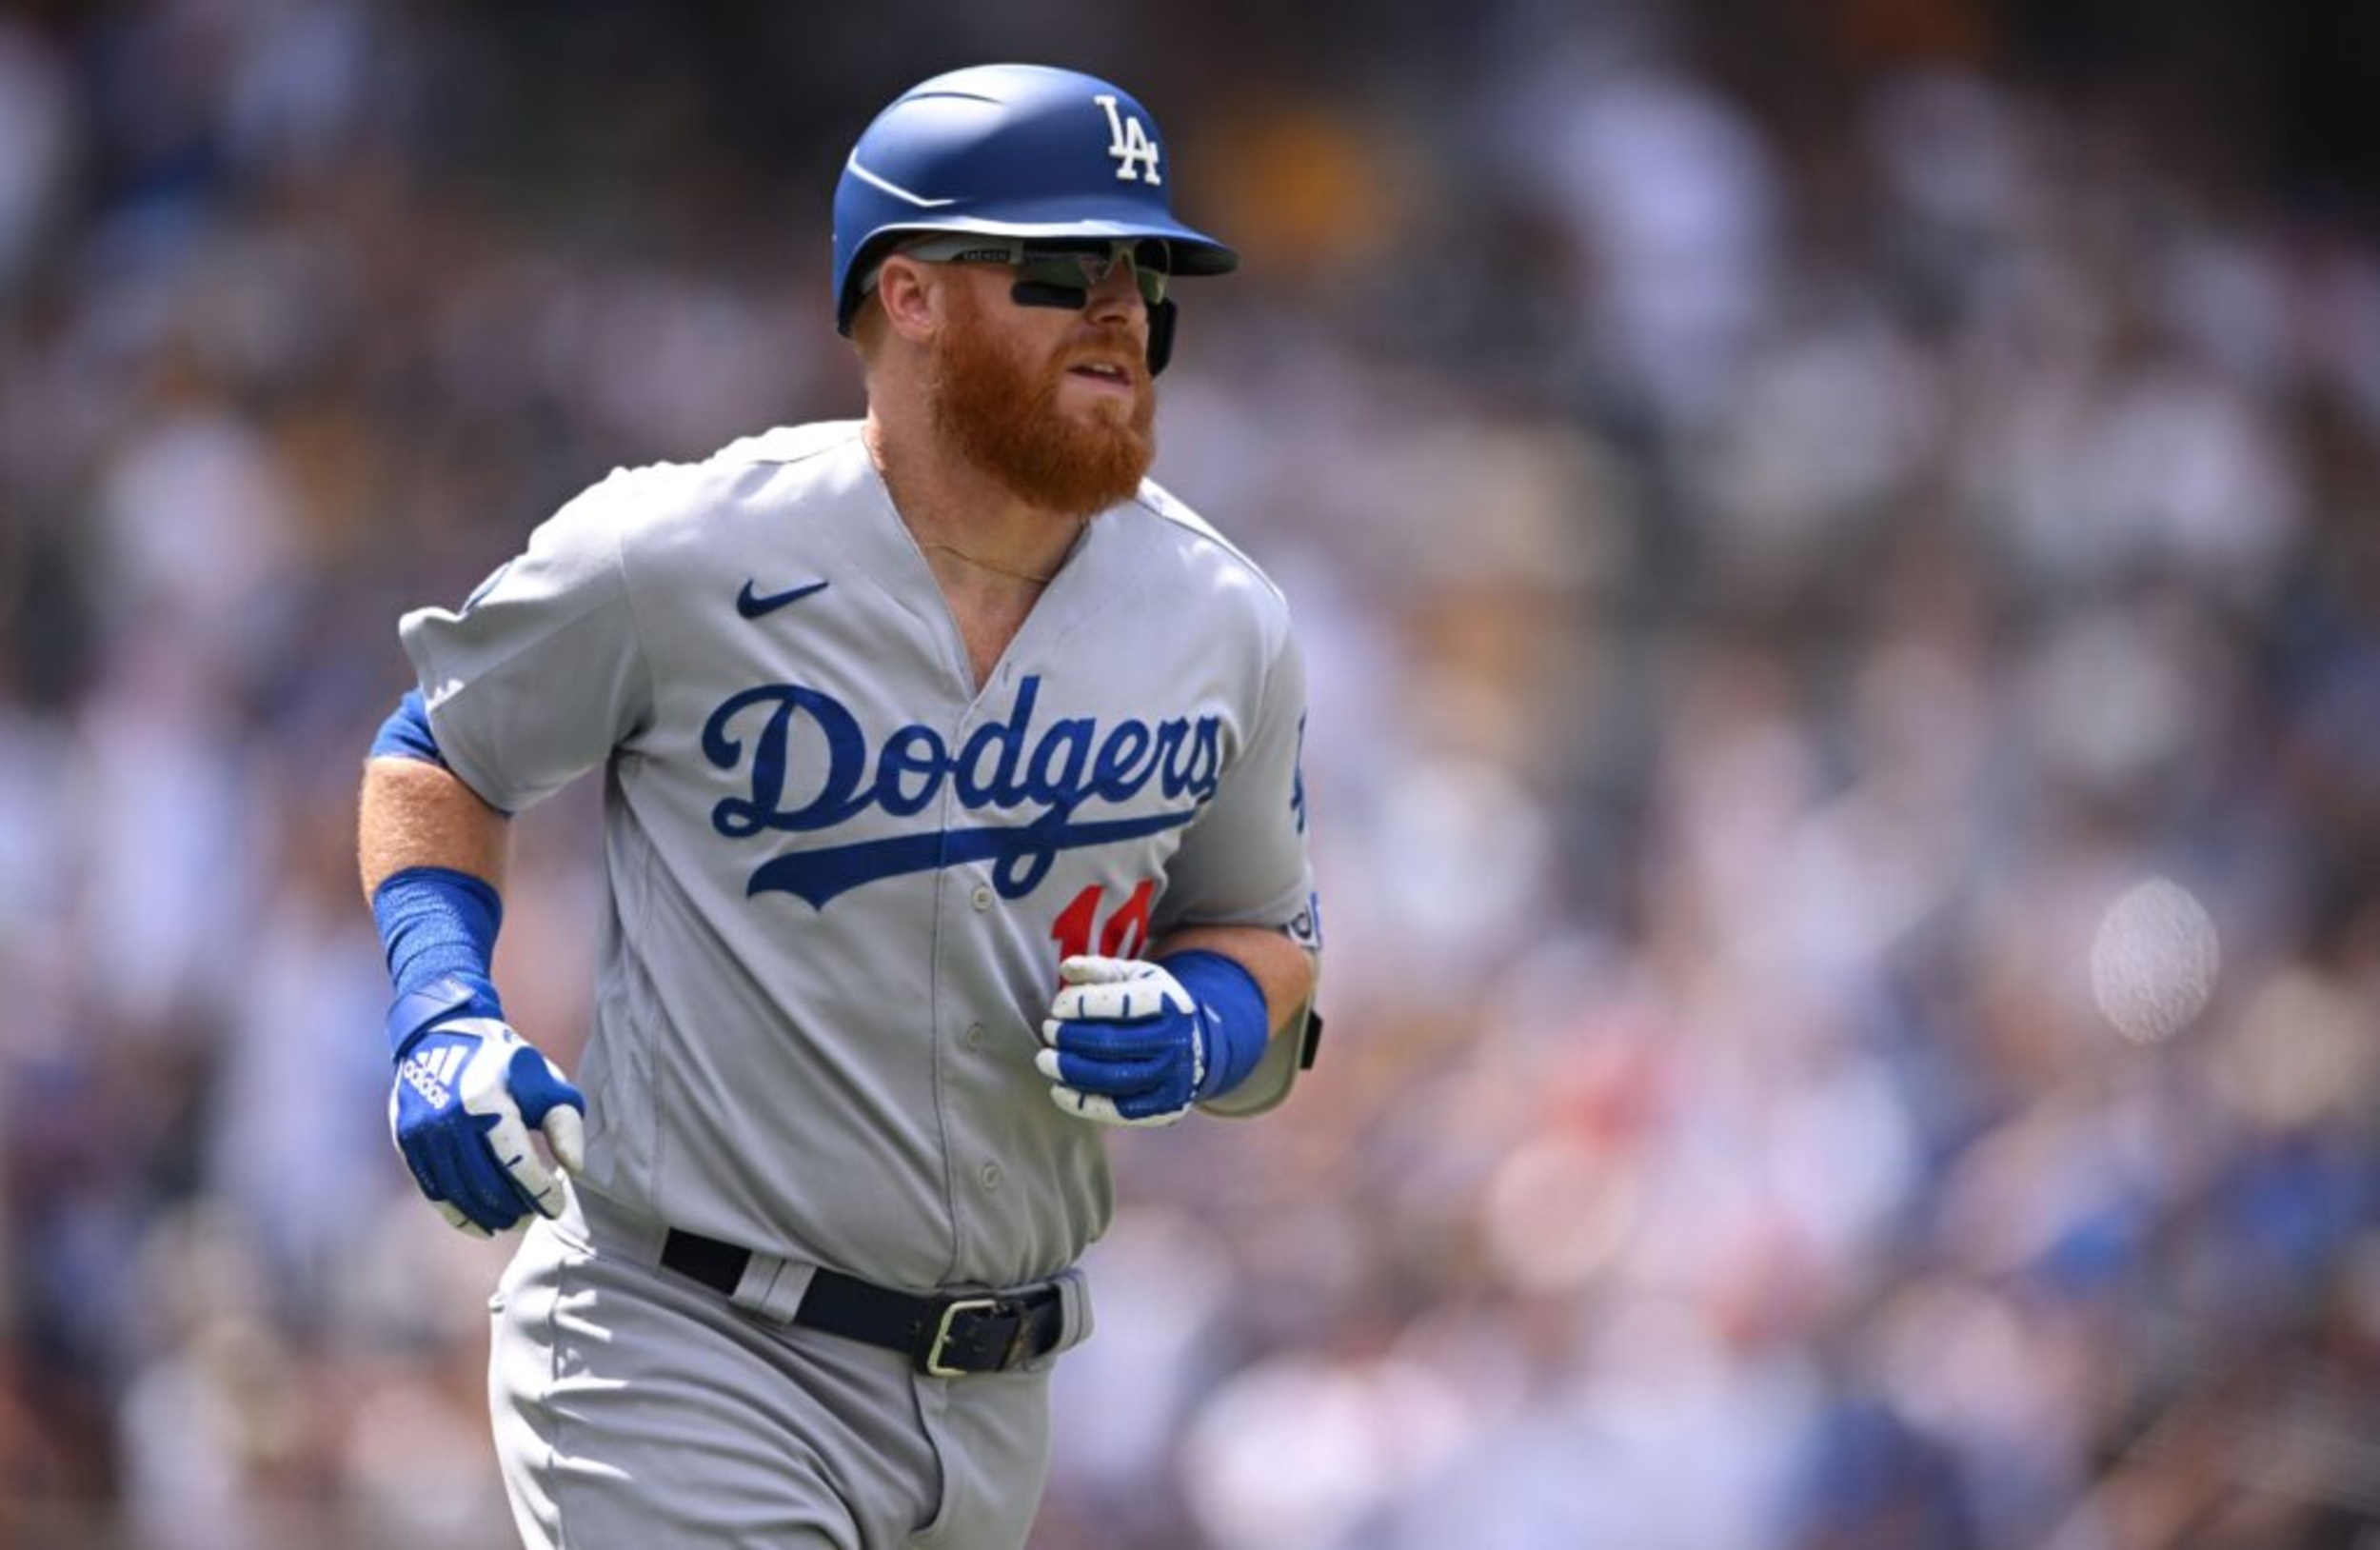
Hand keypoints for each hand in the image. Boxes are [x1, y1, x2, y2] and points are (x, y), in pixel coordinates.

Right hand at [386, 977, 586, 1235]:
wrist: (441, 1036)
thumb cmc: (504, 1063)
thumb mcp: (544, 1081)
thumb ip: (565, 1123)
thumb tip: (574, 1168)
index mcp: (486, 1098)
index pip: (516, 1161)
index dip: (538, 1191)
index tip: (557, 1207)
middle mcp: (448, 1118)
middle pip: (486, 1182)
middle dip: (516, 1207)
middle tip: (536, 1216)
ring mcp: (422, 1133)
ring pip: (459, 1193)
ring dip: (489, 1215)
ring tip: (514, 1221)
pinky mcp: (406, 1143)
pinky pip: (434, 1191)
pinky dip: (458, 1215)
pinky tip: (482, 1226)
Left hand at [1037, 955, 1222, 1127]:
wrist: (1188, 1046)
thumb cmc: (1149, 1006)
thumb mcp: (1132, 977)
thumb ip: (1098, 968)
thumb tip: (1067, 968)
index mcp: (1170, 1004)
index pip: (1118, 1004)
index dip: (1079, 1005)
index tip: (1058, 1007)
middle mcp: (1176, 1042)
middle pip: (1111, 1043)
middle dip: (1070, 1037)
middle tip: (1049, 1031)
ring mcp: (1172, 1079)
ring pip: (1111, 1079)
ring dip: (1069, 1070)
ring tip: (1045, 1059)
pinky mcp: (1162, 1109)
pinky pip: (1115, 1111)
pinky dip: (1081, 1103)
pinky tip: (1059, 1089)